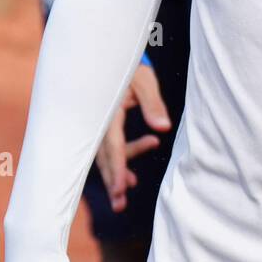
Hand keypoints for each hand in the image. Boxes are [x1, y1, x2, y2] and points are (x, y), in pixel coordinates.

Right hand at [94, 61, 171, 212]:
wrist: (112, 57)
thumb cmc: (128, 66)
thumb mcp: (144, 79)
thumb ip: (153, 103)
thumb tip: (164, 128)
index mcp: (105, 110)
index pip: (111, 144)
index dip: (117, 167)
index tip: (122, 188)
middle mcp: (97, 121)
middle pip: (104, 156)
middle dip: (112, 180)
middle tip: (120, 204)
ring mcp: (97, 125)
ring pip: (104, 156)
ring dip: (115, 176)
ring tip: (124, 197)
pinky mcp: (101, 128)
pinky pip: (108, 150)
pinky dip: (119, 163)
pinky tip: (131, 179)